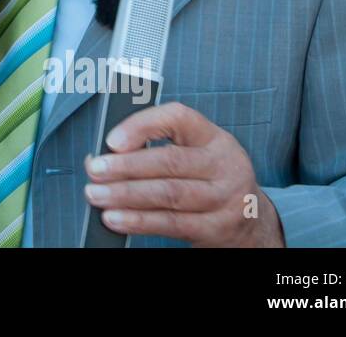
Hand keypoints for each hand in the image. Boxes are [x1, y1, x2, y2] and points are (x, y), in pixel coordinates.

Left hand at [82, 102, 284, 246]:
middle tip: (94, 170)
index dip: (142, 125)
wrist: (250, 223)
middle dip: (125, 166)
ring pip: (168, 194)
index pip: (178, 117)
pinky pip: (171, 224)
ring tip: (96, 195)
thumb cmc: (207, 180)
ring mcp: (225, 198)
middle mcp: (224, 164)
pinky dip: (139, 221)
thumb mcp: (194, 156)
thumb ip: (157, 148)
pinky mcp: (217, 228)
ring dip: (126, 195)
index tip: (111, 139)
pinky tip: (115, 219)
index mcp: (214, 137)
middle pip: (169, 161)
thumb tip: (104, 155)